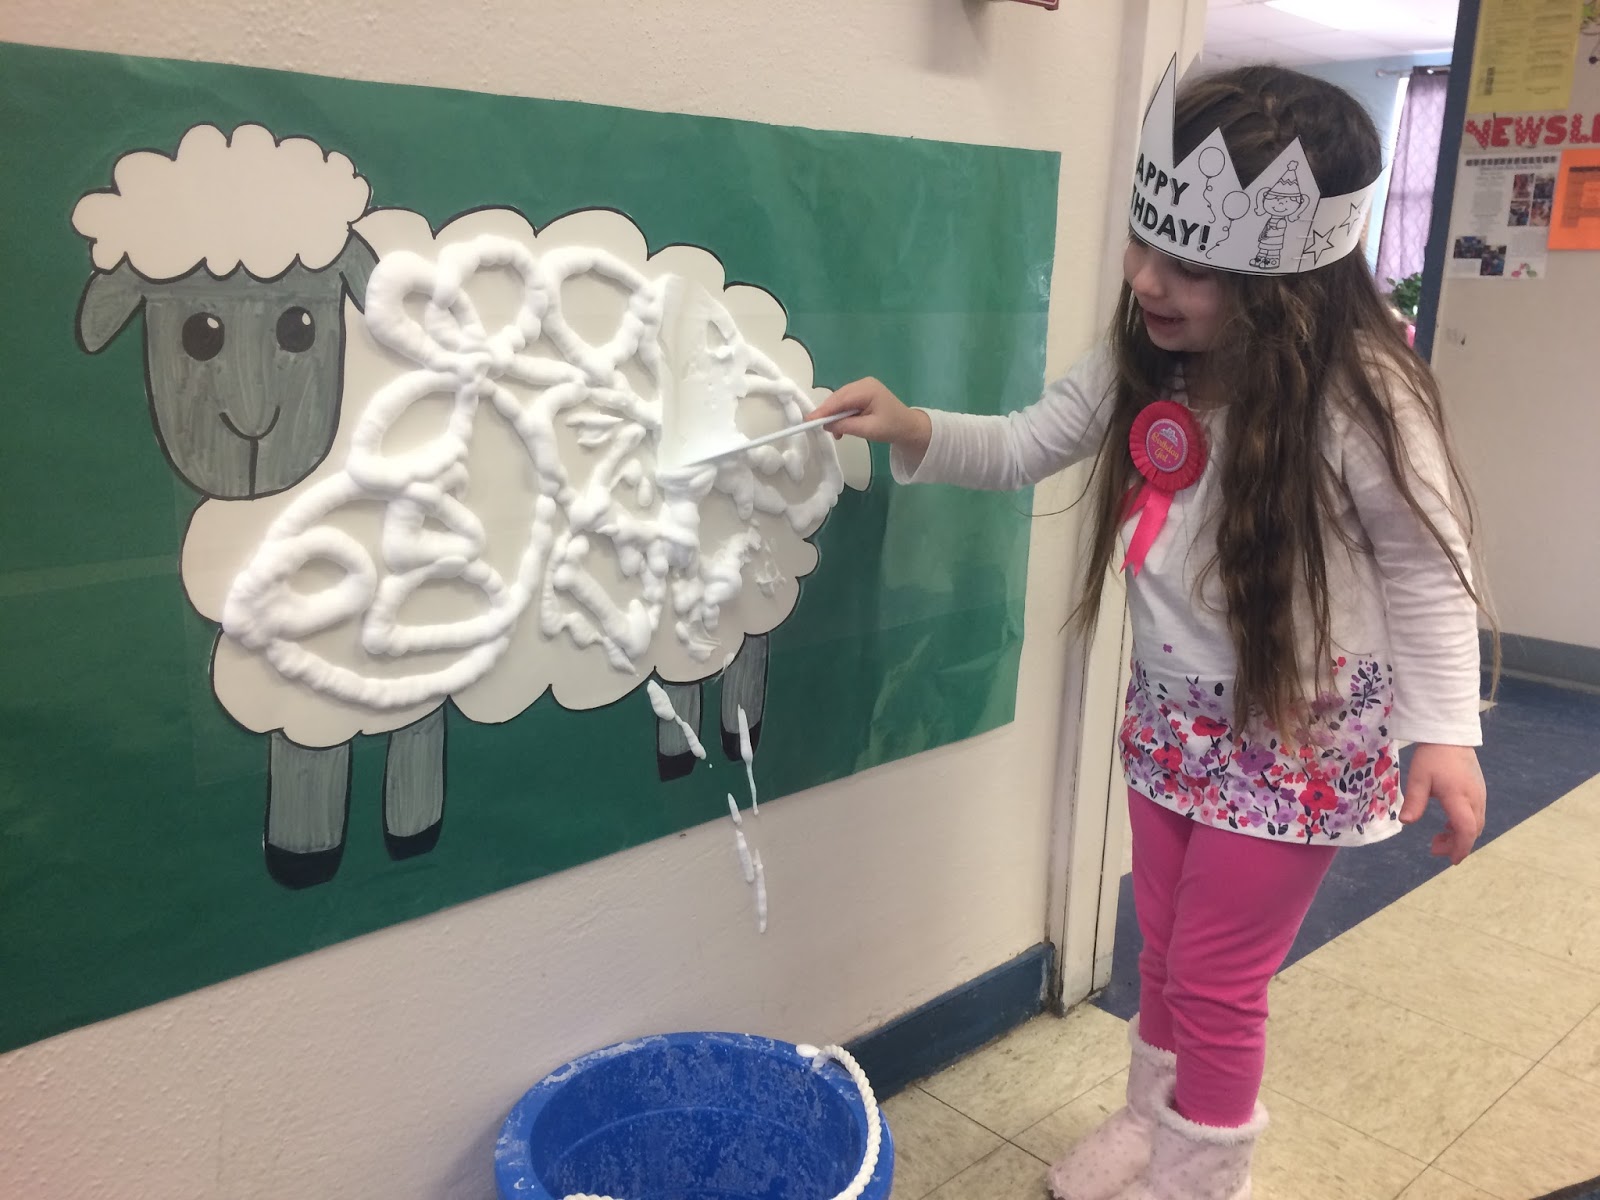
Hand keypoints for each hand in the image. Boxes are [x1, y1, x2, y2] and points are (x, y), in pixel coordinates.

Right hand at [812, 378, 931, 459]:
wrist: (909, 427)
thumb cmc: (892, 428)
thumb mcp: (869, 430)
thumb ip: (846, 426)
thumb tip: (826, 425)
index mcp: (867, 389)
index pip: (841, 399)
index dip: (824, 410)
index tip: (809, 420)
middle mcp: (863, 384)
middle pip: (838, 397)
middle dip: (828, 413)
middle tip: (819, 429)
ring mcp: (863, 387)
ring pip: (840, 400)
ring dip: (834, 415)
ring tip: (835, 432)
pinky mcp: (862, 393)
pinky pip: (845, 402)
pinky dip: (841, 414)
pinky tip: (841, 426)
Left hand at [1400, 743, 1486, 865]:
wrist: (1450, 736)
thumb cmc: (1432, 757)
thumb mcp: (1418, 778)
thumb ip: (1414, 801)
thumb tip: (1406, 822)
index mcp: (1459, 797)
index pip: (1467, 829)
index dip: (1460, 847)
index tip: (1450, 860)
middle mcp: (1475, 799)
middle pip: (1473, 830)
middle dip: (1457, 845)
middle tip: (1434, 848)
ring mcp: (1480, 795)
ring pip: (1476, 824)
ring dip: (1460, 835)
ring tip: (1438, 838)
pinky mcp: (1479, 791)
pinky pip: (1475, 815)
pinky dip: (1463, 825)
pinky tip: (1448, 825)